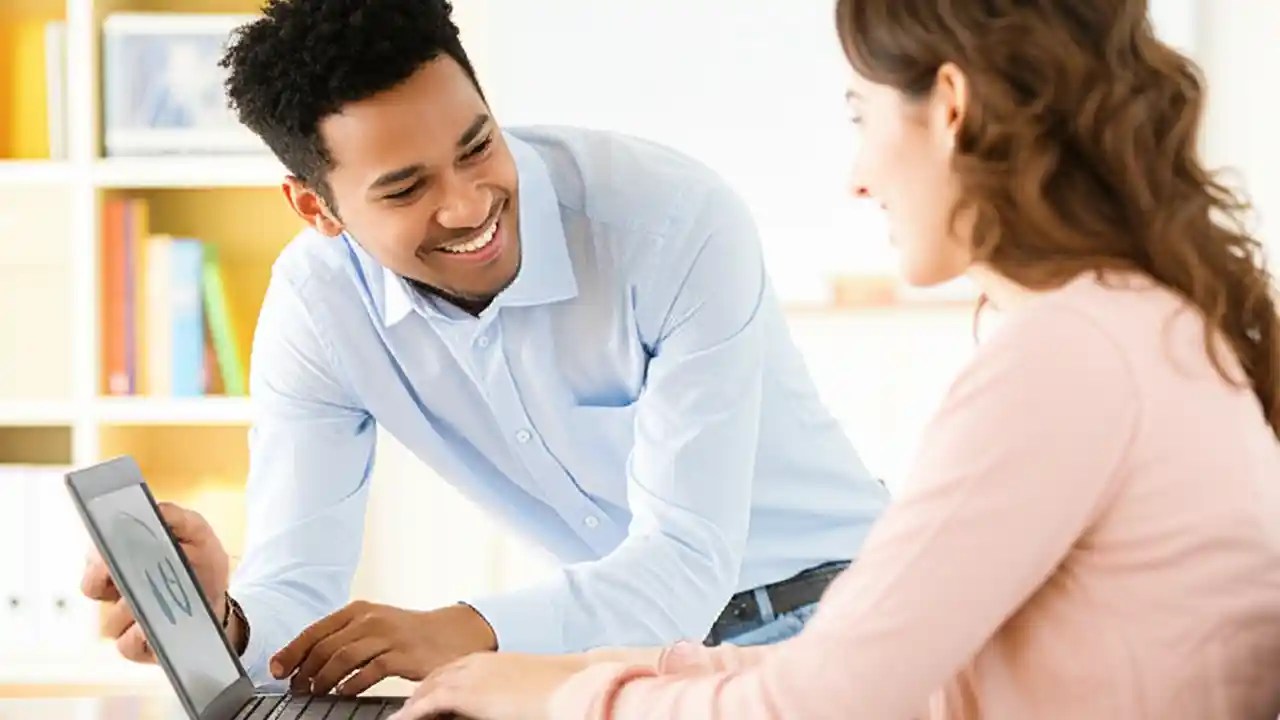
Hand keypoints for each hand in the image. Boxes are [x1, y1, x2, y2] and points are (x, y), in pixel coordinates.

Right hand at [81, 502, 230, 662]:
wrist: (219, 601)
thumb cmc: (202, 563)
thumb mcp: (197, 534)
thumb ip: (177, 518)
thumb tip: (156, 509)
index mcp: (124, 557)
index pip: (94, 555)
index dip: (98, 556)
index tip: (109, 553)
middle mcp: (117, 588)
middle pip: (92, 586)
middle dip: (107, 580)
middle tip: (129, 576)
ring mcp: (124, 618)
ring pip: (110, 617)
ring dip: (133, 609)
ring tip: (156, 602)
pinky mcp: (137, 645)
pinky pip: (126, 644)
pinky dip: (137, 636)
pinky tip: (152, 627)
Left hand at [271, 601, 497, 696]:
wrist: (452, 632)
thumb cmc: (408, 632)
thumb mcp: (374, 624)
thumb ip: (344, 636)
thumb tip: (305, 658)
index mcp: (359, 610)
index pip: (315, 631)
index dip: (292, 651)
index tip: (277, 669)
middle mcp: (371, 619)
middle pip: (324, 647)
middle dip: (304, 670)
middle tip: (296, 689)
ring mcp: (388, 636)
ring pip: (342, 658)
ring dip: (323, 679)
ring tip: (316, 693)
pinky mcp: (403, 656)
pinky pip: (368, 671)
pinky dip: (351, 684)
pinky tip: (344, 693)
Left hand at [390, 653, 592, 719]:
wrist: (569, 686)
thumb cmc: (561, 688)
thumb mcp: (530, 687)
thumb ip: (513, 692)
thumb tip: (512, 702)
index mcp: (494, 661)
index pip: (456, 671)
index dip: (439, 685)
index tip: (429, 698)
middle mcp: (477, 663)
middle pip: (437, 677)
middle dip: (420, 693)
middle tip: (406, 709)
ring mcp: (469, 675)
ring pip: (427, 688)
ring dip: (411, 704)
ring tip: (399, 717)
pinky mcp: (464, 693)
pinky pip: (425, 705)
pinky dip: (409, 714)